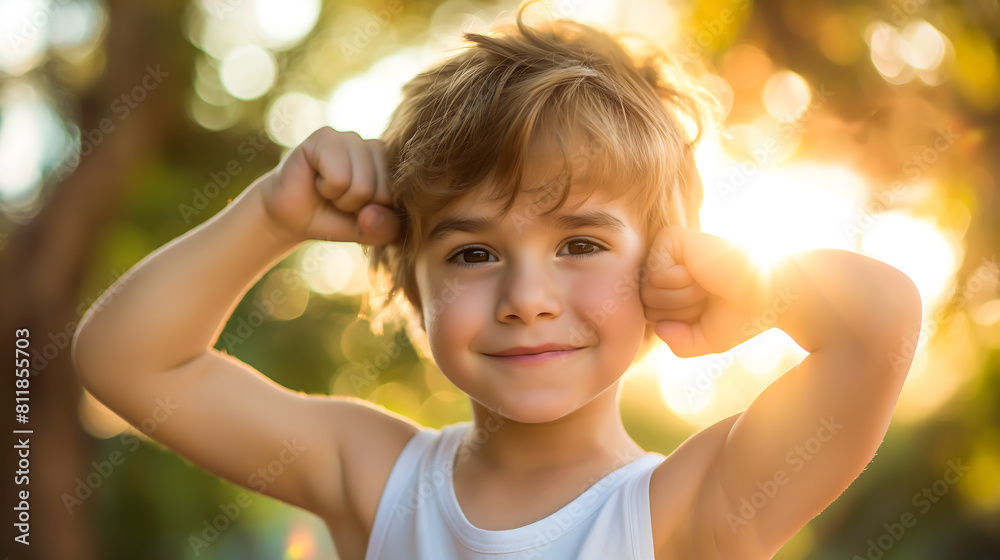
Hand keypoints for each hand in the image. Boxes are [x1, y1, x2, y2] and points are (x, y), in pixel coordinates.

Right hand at [256, 127, 399, 245]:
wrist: (292, 216)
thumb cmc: (334, 218)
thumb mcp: (368, 232)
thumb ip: (385, 229)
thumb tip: (371, 213)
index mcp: (393, 166)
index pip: (400, 198)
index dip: (374, 213)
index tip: (357, 208)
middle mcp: (375, 147)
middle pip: (381, 192)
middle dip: (357, 207)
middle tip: (338, 198)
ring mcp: (351, 138)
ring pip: (362, 186)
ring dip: (340, 199)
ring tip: (328, 190)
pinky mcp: (326, 136)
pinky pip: (339, 177)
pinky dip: (326, 188)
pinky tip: (317, 179)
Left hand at [640, 226, 770, 356]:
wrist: (770, 292)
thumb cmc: (741, 314)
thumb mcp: (705, 340)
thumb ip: (679, 344)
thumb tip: (659, 328)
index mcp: (668, 290)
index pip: (651, 318)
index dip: (682, 323)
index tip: (708, 309)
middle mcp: (663, 269)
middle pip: (647, 306)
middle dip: (681, 311)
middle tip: (710, 294)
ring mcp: (665, 252)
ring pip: (649, 292)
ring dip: (684, 296)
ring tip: (708, 282)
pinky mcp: (670, 238)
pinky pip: (657, 275)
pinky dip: (682, 280)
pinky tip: (702, 269)